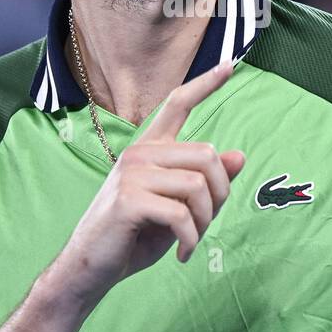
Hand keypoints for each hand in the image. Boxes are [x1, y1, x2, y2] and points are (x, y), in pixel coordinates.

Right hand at [54, 60, 245, 304]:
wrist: (92, 266)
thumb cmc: (135, 235)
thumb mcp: (177, 206)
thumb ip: (204, 181)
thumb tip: (239, 156)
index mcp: (150, 149)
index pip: (178, 104)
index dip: (205, 84)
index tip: (231, 65)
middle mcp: (140, 153)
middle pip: (207, 155)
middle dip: (220, 195)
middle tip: (207, 223)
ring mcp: (131, 174)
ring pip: (198, 185)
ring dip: (205, 221)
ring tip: (192, 239)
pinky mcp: (128, 200)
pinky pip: (181, 214)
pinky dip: (191, 239)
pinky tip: (183, 253)